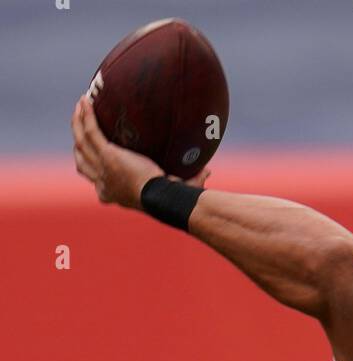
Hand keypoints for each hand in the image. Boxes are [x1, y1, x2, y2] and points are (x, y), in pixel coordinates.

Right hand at [71, 95, 211, 208]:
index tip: (96, 161)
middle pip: (82, 162)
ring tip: (80, 106)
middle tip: (79, 128)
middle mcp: (103, 183)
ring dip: (77, 123)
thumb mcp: (175, 190)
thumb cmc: (169, 200)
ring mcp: (102, 167)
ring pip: (81, 141)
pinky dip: (86, 115)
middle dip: (79, 145)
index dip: (93, 171)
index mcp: (114, 194)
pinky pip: (90, 131)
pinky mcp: (107, 154)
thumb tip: (207, 171)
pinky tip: (86, 100)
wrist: (162, 199)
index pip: (98, 184)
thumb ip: (190, 181)